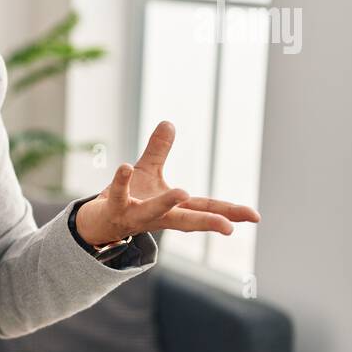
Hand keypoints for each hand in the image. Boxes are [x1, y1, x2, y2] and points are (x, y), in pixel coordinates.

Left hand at [74, 120, 260, 245]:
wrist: (97, 222)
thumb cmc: (127, 200)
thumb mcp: (146, 172)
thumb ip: (159, 150)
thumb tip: (169, 123)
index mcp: (173, 209)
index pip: (206, 209)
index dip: (230, 212)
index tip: (255, 216)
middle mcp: (158, 217)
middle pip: (187, 220)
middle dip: (208, 222)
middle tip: (229, 227)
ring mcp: (136, 215)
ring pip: (154, 211)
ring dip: (167, 203)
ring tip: (183, 192)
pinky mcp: (115, 209)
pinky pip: (118, 193)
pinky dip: (122, 180)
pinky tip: (125, 166)